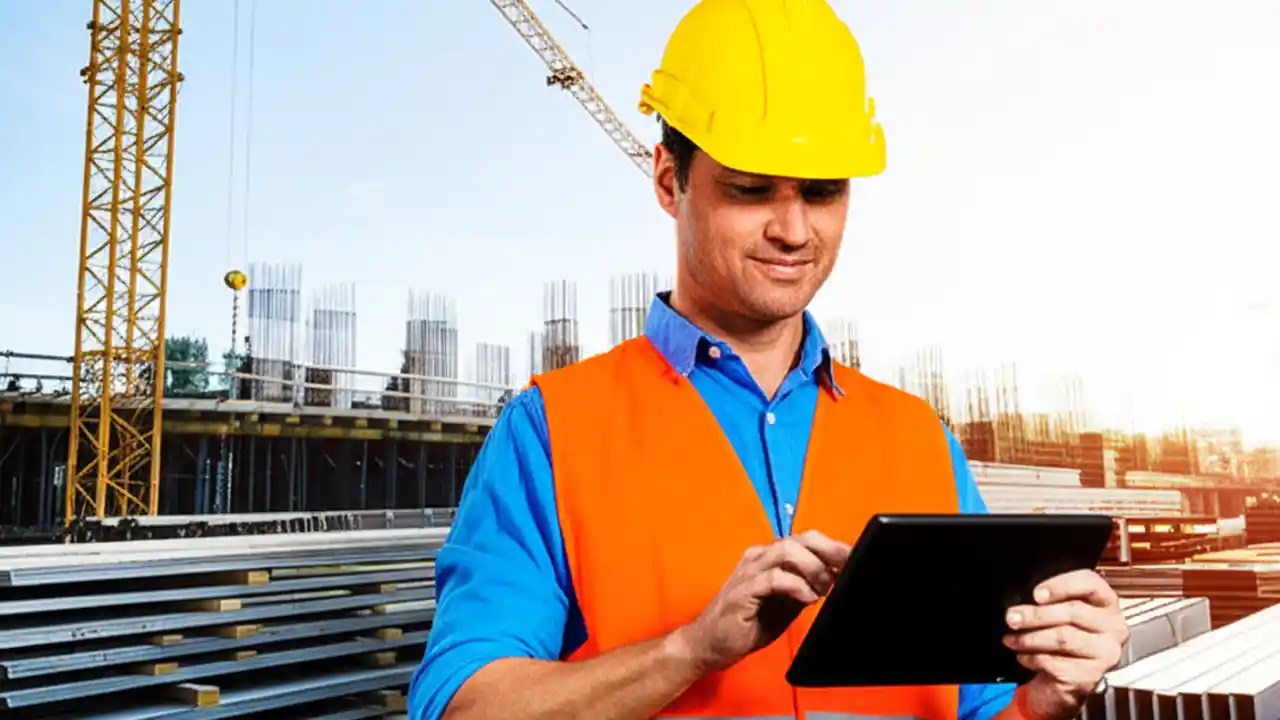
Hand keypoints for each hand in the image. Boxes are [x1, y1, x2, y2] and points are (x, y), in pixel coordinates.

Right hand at [671, 530, 850, 673]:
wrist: (709, 644)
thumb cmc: (746, 623)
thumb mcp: (787, 604)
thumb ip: (807, 586)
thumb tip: (837, 577)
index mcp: (770, 557)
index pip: (807, 540)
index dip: (834, 547)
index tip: (854, 559)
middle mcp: (759, 557)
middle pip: (800, 539)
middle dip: (830, 552)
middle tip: (847, 568)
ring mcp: (749, 571)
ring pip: (787, 551)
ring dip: (813, 568)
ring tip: (823, 588)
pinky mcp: (742, 590)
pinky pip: (774, 578)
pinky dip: (796, 586)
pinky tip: (807, 598)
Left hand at [1003, 569, 1128, 718]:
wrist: (1068, 676)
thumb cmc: (1063, 634)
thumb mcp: (1060, 611)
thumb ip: (1050, 600)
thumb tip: (1022, 601)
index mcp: (1106, 602)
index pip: (1090, 584)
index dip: (1061, 586)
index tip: (1036, 594)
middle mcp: (1112, 626)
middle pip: (1074, 612)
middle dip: (1036, 615)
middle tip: (1012, 617)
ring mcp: (1105, 653)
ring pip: (1064, 638)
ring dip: (1030, 638)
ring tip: (1012, 638)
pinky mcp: (1091, 676)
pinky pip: (1057, 663)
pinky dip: (1033, 658)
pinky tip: (1023, 656)